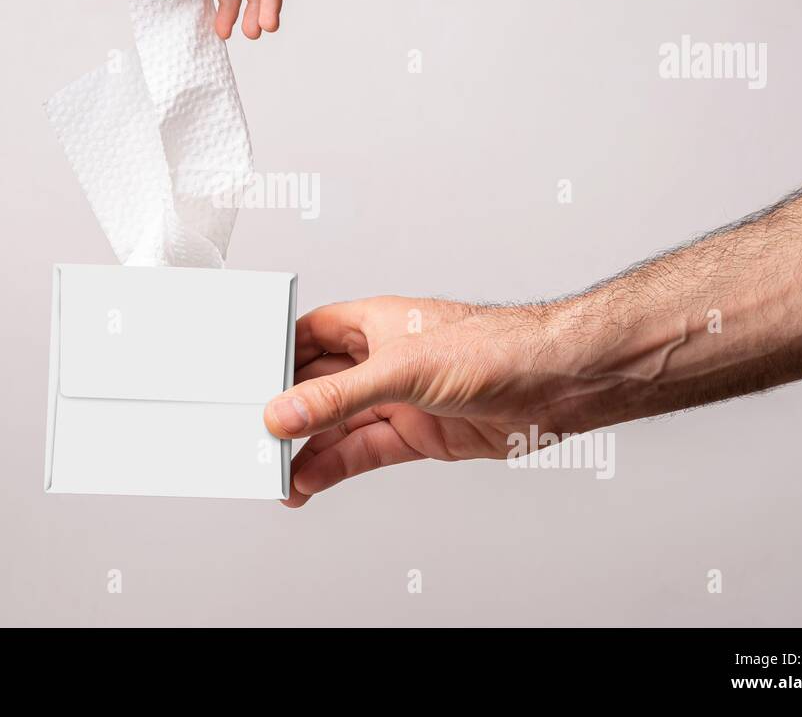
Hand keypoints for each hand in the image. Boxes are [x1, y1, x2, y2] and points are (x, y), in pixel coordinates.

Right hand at [263, 296, 567, 506]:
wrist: (558, 384)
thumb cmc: (496, 347)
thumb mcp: (402, 370)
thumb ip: (339, 397)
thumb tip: (285, 413)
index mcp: (374, 322)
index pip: (308, 336)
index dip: (275, 357)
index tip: (244, 384)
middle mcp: (383, 359)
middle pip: (318, 386)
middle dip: (286, 412)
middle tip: (253, 439)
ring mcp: (400, 398)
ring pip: (338, 425)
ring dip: (307, 449)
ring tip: (275, 472)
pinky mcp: (418, 434)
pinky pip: (364, 451)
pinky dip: (335, 467)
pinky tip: (310, 480)